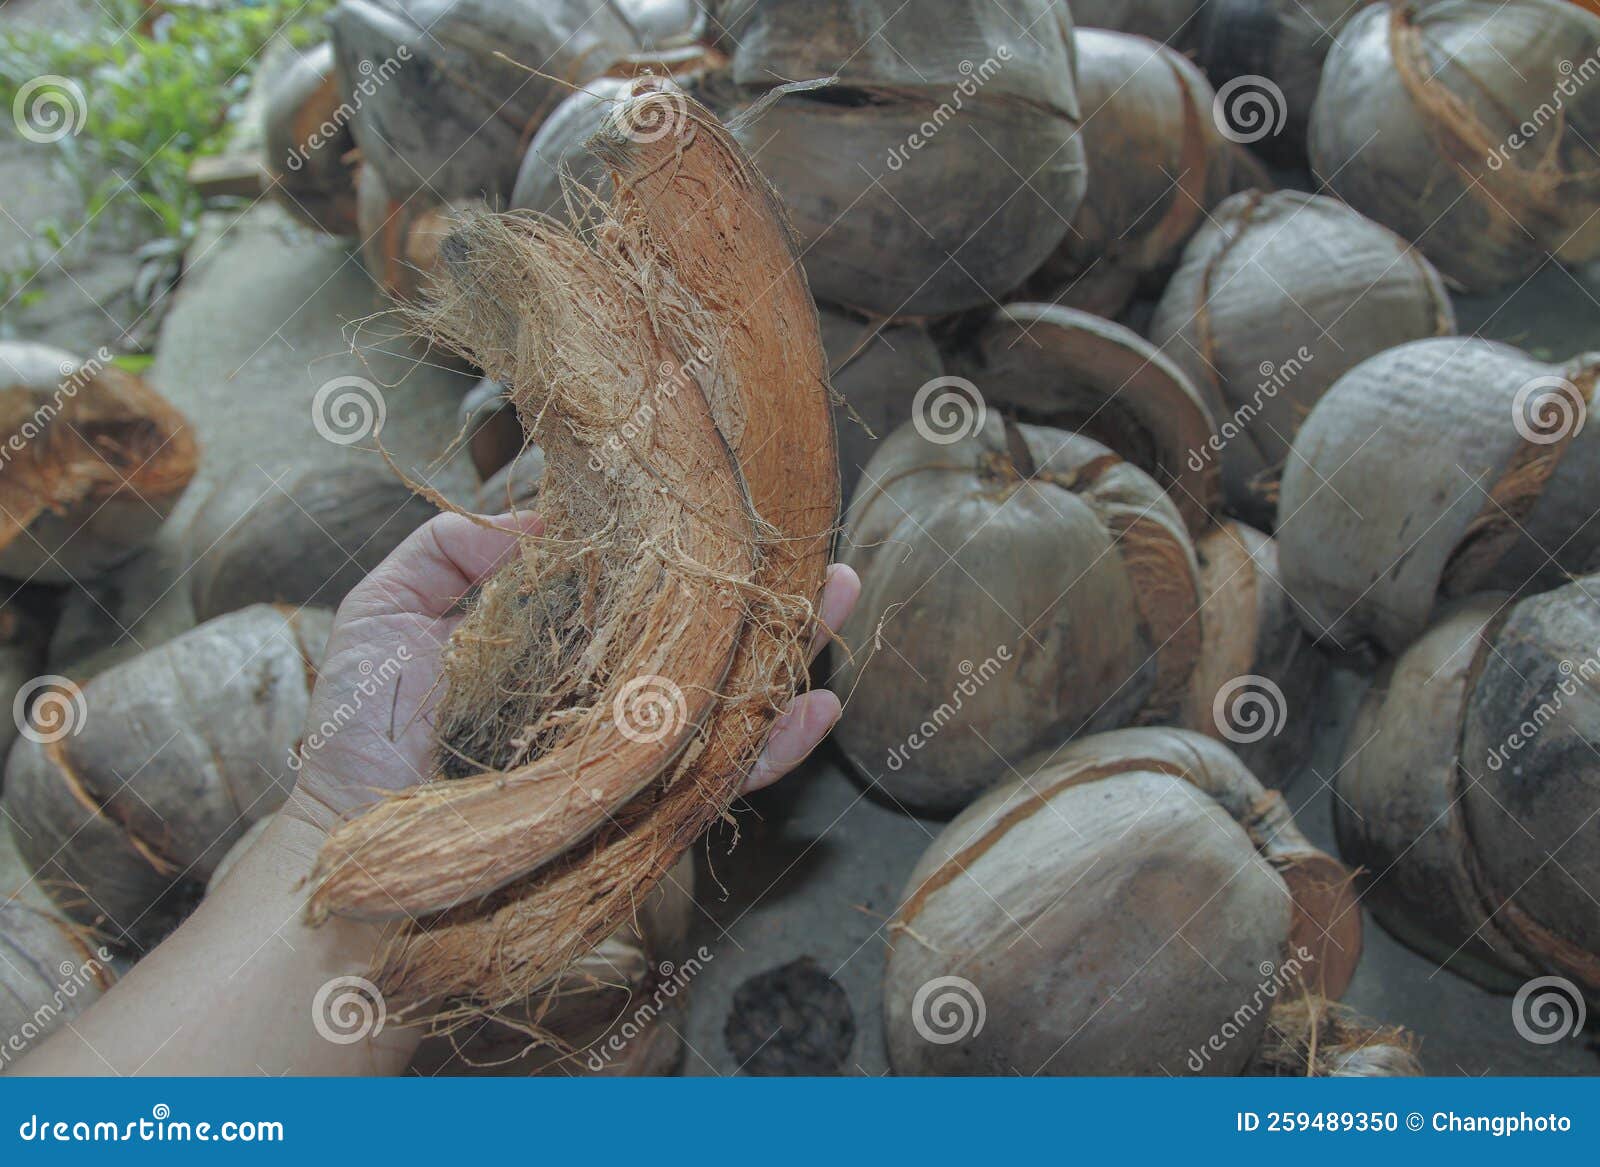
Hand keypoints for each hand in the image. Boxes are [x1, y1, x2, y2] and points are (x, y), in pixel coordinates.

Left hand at [285, 511, 858, 834]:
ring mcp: (625, 752)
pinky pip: (717, 778)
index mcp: (559, 643)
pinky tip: (817, 706)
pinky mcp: (636, 810)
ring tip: (839, 593)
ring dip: (790, 648)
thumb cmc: (363, 733)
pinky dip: (772, 746)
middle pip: (700, 634)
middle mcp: (604, 693)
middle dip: (764, 589)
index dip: (687, 550)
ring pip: (727, 694)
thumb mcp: (385, 612)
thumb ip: (446, 550)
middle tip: (819, 545)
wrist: (362, 843)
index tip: (729, 503)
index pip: (639, 589)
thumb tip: (537, 520)